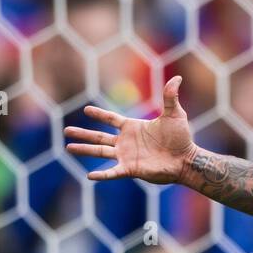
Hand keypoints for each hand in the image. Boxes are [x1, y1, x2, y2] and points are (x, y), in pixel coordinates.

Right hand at [64, 75, 195, 183]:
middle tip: (66, 130)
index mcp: (133, 127)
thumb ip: (170, 96)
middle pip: (99, 136)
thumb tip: (176, 77)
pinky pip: (112, 172)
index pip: (111, 119)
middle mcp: (126, 142)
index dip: (99, 114)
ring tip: (68, 147)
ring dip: (84, 150)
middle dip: (82, 133)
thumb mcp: (174, 114)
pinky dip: (101, 174)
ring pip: (100, 152)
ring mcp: (126, 156)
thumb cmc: (181, 138)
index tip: (86, 109)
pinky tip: (89, 175)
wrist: (186, 159)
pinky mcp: (130, 169)